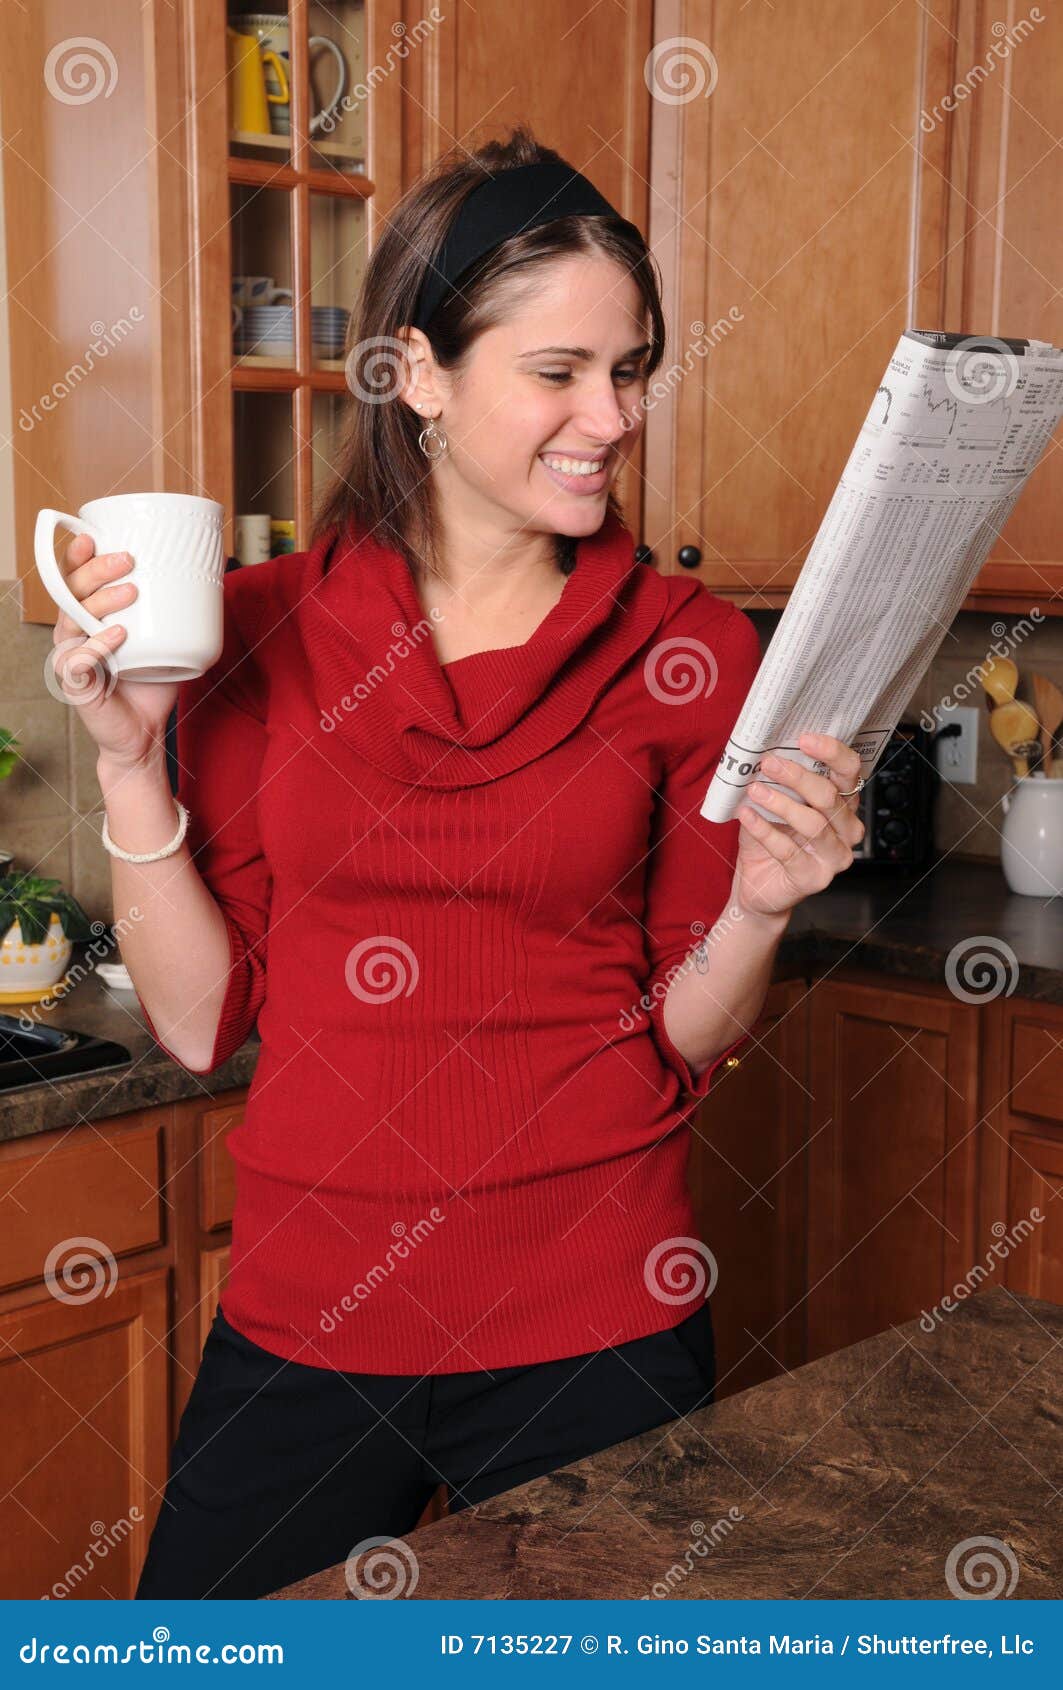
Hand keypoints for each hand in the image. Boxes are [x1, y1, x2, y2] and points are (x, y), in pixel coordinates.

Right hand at [50, 531, 178, 768]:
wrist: (144, 735)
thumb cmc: (151, 684)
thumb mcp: (168, 640)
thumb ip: (179, 610)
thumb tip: (217, 573)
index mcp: (88, 618)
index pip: (75, 580)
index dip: (77, 556)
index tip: (92, 535)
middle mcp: (74, 634)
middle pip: (70, 592)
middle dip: (95, 570)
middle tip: (127, 560)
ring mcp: (71, 658)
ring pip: (71, 620)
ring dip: (100, 601)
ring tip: (131, 591)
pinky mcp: (75, 686)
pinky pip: (77, 660)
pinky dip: (97, 646)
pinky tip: (118, 636)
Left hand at [734, 732, 865, 917]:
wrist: (759, 887)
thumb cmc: (771, 840)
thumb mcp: (776, 804)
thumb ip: (779, 781)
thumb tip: (765, 750)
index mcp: (843, 806)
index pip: (850, 772)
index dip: (832, 752)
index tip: (804, 738)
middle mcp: (847, 830)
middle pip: (829, 796)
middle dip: (797, 776)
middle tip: (768, 763)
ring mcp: (834, 857)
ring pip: (812, 823)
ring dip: (780, 803)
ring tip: (754, 790)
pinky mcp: (814, 879)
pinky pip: (788, 850)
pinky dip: (764, 830)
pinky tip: (746, 816)